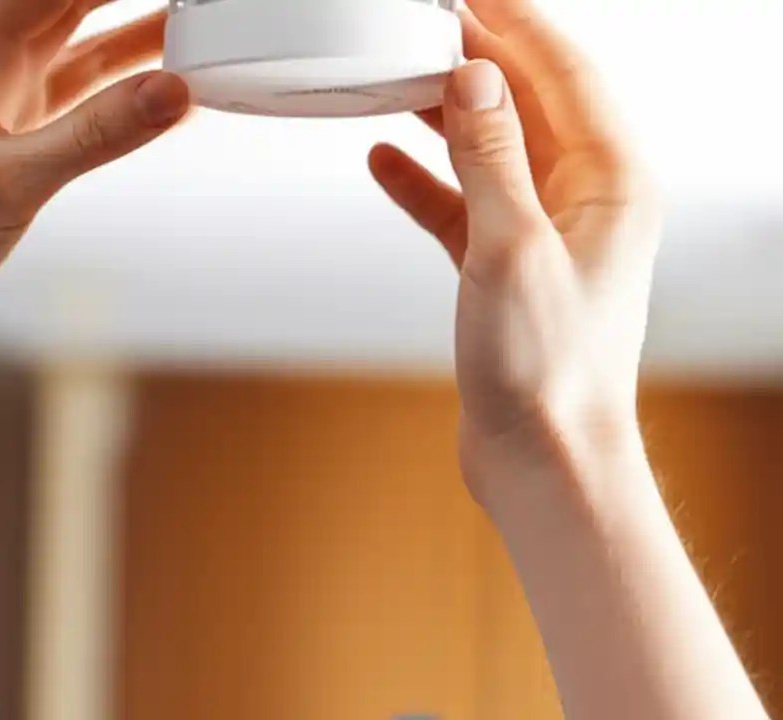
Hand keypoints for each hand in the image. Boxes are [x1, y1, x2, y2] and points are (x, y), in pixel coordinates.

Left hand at [0, 1, 188, 395]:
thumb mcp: (9, 184)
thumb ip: (94, 136)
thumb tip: (173, 90)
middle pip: (63, 14)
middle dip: (121, 3)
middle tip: (186, 6)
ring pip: (71, 66)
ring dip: (127, 49)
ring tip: (187, 34)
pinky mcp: (0, 167)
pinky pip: (70, 118)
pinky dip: (112, 108)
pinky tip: (149, 110)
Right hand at [368, 0, 660, 501]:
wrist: (542, 456)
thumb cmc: (547, 367)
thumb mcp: (510, 247)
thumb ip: (490, 156)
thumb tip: (472, 74)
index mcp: (611, 180)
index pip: (563, 69)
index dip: (514, 20)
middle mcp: (586, 196)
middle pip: (527, 99)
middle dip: (474, 55)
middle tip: (419, 21)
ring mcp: (545, 231)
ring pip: (491, 146)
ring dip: (444, 111)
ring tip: (394, 73)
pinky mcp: (505, 266)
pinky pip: (462, 201)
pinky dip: (424, 178)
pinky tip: (382, 158)